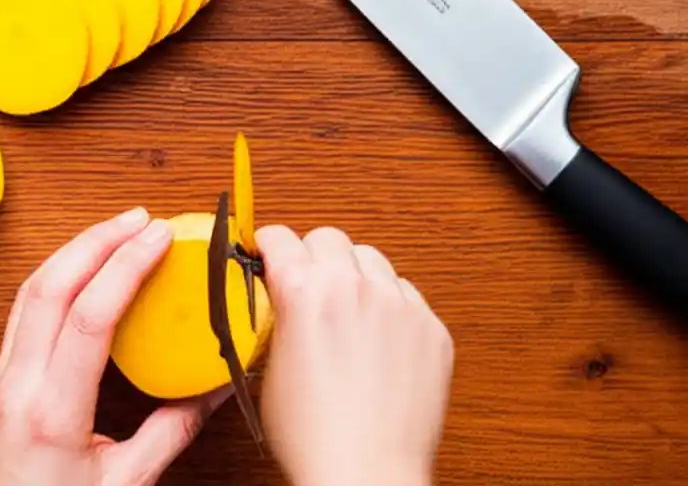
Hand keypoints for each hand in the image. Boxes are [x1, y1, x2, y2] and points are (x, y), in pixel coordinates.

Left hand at [0, 208, 230, 485]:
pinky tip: (81, 276)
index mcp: (49, 413)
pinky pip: (20, 316)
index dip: (124, 266)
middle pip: (47, 287)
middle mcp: (14, 389)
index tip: (157, 236)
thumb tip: (212, 389)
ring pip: (26, 295)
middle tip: (138, 217)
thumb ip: (170, 432)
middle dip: (94, 240)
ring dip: (71, 254)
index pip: (87, 315)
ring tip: (113, 232)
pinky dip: (53, 282)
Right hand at [257, 226, 453, 485]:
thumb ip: (278, 316)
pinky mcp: (432, 329)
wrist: (366, 473)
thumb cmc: (313, 436)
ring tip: (348, 311)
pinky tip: (378, 338)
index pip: (280, 237)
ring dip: (355, 275)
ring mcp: (399, 305)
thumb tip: (281, 298)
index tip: (268, 253)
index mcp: (304, 292)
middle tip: (308, 283)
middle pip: (329, 237)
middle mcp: (354, 287)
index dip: (268, 245)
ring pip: (372, 259)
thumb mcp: (269, 365)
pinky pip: (407, 294)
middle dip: (313, 256)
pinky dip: (390, 305)